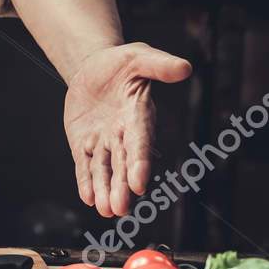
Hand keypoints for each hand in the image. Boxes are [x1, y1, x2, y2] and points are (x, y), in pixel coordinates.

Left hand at [63, 42, 191, 217]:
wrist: (93, 68)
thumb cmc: (122, 63)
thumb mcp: (139, 57)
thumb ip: (160, 65)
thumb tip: (185, 68)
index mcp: (139, 117)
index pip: (140, 143)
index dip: (140, 163)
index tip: (139, 184)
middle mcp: (123, 135)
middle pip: (123, 165)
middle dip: (122, 187)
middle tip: (120, 208)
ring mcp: (103, 142)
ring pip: (104, 170)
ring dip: (104, 190)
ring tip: (106, 211)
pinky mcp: (83, 144)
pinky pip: (84, 166)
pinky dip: (85, 181)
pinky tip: (88, 198)